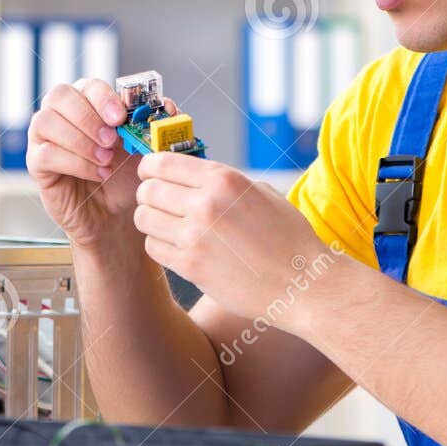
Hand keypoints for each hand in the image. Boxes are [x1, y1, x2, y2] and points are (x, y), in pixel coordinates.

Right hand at [26, 77, 174, 247]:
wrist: (115, 215)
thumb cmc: (125, 177)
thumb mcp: (146, 150)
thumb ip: (159, 125)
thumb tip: (170, 106)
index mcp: (88, 102)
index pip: (87, 85)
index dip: (103, 98)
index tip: (120, 117)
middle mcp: (61, 114)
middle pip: (60, 95)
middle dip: (88, 117)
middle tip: (111, 141)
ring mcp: (44, 138)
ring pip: (46, 122)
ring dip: (80, 141)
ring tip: (105, 160)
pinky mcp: (37, 164)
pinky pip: (45, 154)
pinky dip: (75, 163)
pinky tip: (97, 174)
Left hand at [133, 151, 337, 325]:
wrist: (302, 283)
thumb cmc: (288, 237)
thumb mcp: (260, 192)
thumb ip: (223, 181)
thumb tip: (189, 174)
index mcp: (224, 179)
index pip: (162, 163)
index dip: (150, 167)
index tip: (152, 174)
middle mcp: (205, 204)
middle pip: (147, 189)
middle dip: (149, 194)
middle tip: (160, 202)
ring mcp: (195, 237)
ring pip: (144, 218)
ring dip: (152, 220)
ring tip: (168, 225)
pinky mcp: (191, 266)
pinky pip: (153, 247)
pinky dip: (160, 245)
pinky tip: (178, 246)